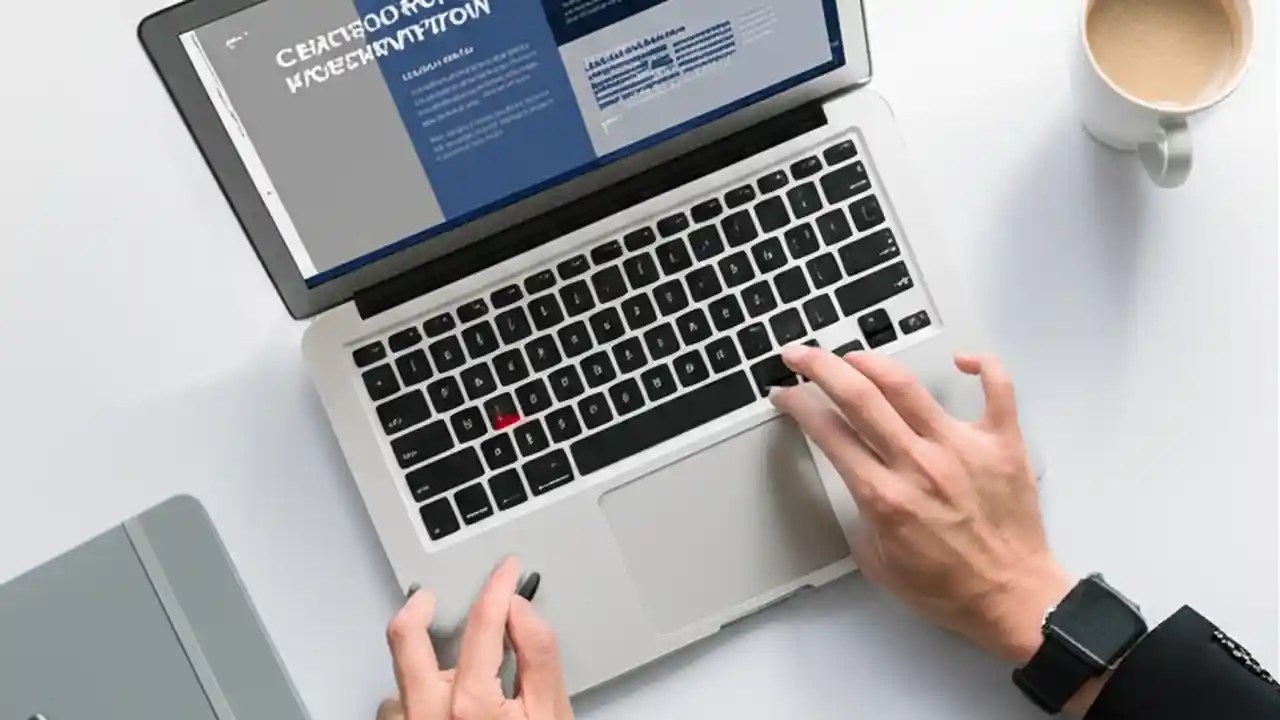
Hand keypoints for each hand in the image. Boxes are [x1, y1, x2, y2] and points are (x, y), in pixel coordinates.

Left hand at [379, 558, 573, 719]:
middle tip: (428, 597)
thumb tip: (520, 609)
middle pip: (406, 641)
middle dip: (416, 609)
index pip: (482, 622)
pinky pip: (395, 717)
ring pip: (396, 685)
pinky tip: (437, 715)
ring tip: (448, 678)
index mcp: (471, 703)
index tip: (505, 572)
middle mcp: (430, 718)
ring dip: (419, 674)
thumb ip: (539, 654)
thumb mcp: (553, 713)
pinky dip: (412, 708)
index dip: (497, 586)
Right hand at [771, 347, 1071, 663]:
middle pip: (859, 396)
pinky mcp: (1002, 444)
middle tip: (801, 354)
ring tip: (853, 355)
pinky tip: (961, 359)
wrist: (1012, 599)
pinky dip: (981, 365)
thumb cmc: (948, 589)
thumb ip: (860, 513)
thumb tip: (855, 477)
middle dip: (820, 367)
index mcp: (884, 496)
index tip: (785, 393)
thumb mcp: (877, 561)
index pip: (828, 431)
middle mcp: (919, 464)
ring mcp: (962, 448)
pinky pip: (997, 388)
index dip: (798, 404)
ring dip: (872, 360)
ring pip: (908, 385)